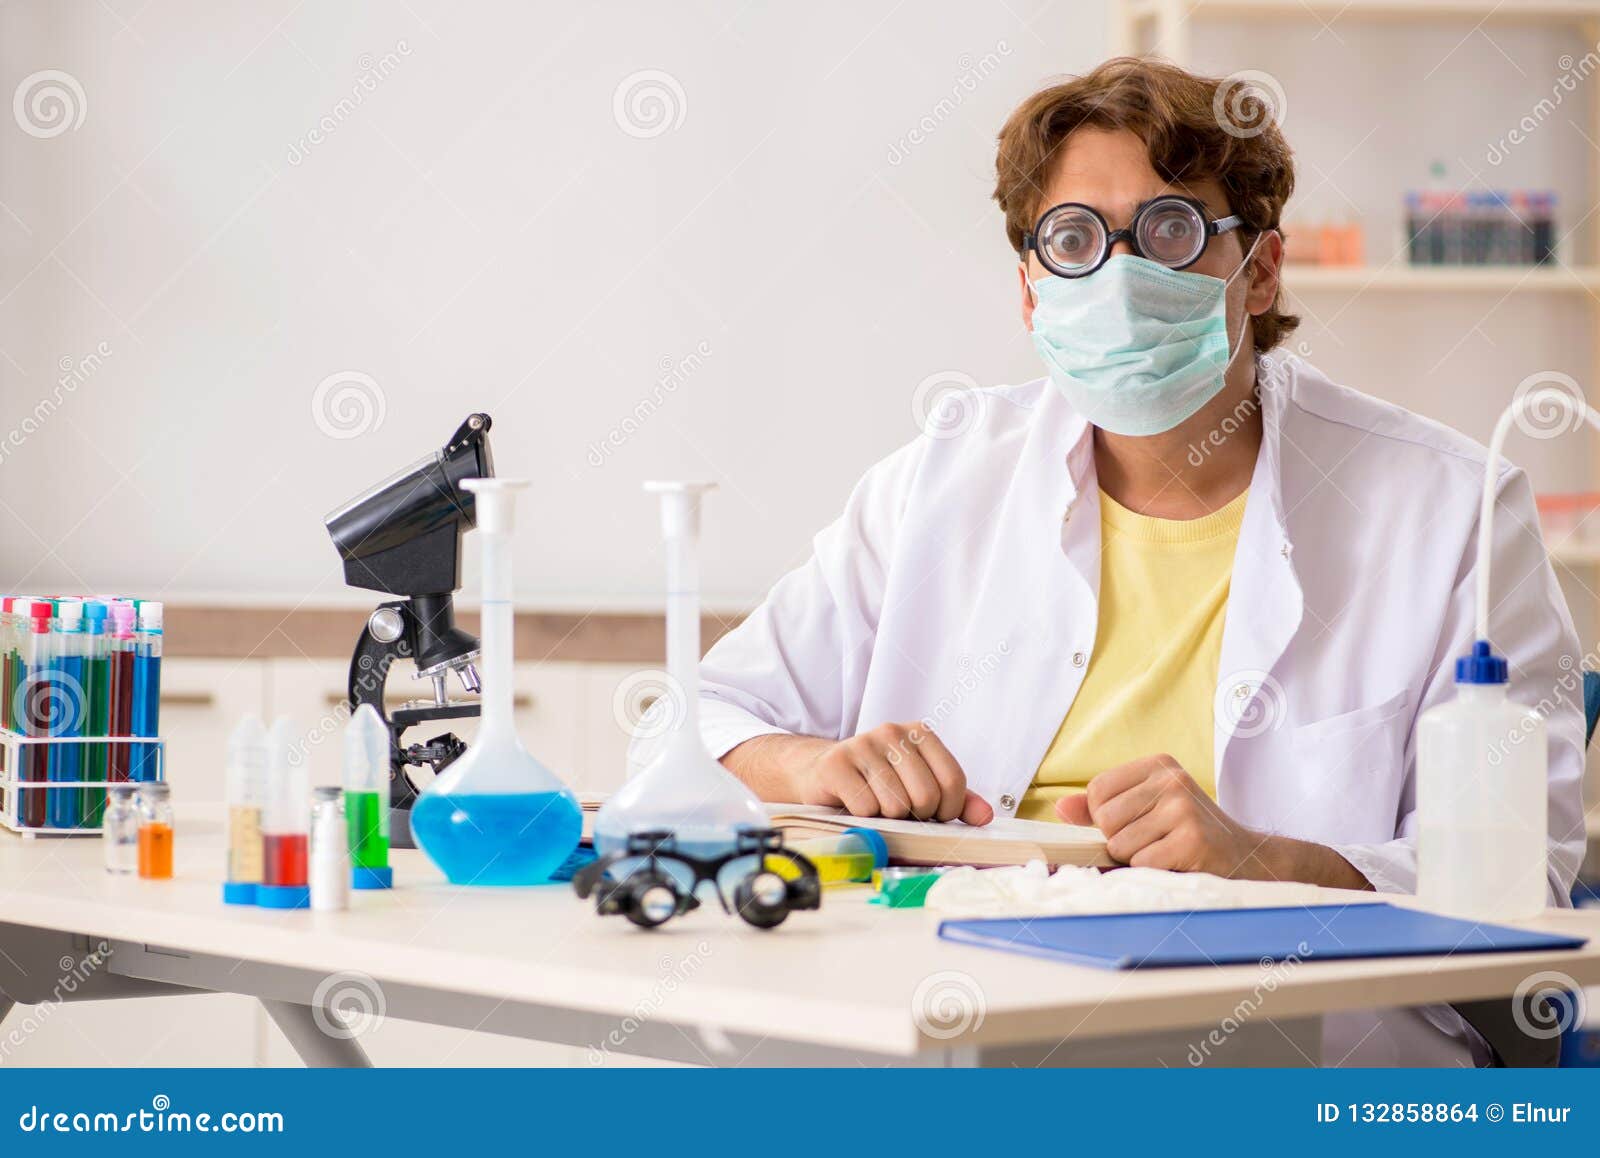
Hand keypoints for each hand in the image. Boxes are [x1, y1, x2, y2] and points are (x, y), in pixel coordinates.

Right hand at [796, 722, 992, 824]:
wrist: (823, 775)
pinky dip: (863, 817)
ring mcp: (862, 744)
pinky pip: (866, 808)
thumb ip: (957, 801)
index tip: (933, 815)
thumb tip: (985, 816)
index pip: (953, 781)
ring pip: (896, 805)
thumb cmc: (879, 784)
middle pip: (926, 795)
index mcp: (920, 733)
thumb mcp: (921, 788)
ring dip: (887, 817)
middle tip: (899, 810)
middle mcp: (892, 732)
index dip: (947, 810)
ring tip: (875, 804)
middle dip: (916, 816)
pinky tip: (854, 804)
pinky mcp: (836, 763)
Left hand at [1056, 753, 1372, 887]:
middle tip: (1156, 843)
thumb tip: (1060, 807)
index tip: (1137, 824)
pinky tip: (1180, 865)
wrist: (1249, 859)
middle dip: (1122, 842)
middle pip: (1106, 820)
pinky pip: (1142, 864)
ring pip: (1121, 845)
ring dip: (1139, 860)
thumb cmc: (1189, 835)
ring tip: (1169, 853)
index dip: (1106, 819)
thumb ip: (1101, 808)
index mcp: (1158, 765)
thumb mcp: (1147, 810)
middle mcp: (1171, 780)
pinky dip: (1154, 872)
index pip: (1097, 792)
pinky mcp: (1192, 840)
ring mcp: (1183, 808)